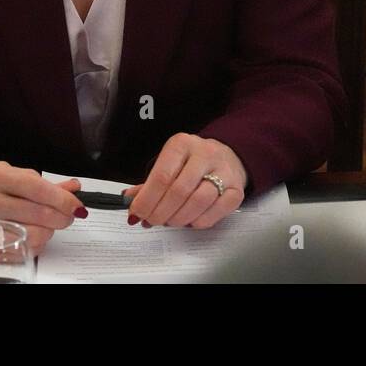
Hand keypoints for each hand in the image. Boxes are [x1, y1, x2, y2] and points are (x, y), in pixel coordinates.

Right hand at [0, 161, 84, 255]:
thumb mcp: (11, 172)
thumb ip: (43, 183)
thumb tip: (73, 188)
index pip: (39, 190)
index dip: (63, 200)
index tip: (76, 206)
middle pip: (38, 215)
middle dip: (61, 218)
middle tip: (68, 216)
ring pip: (30, 236)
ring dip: (48, 232)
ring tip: (49, 225)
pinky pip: (15, 251)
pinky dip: (32, 245)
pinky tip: (34, 235)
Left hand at [123, 133, 247, 228]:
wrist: (227, 157)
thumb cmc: (191, 163)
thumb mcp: (169, 164)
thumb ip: (148, 184)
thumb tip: (128, 200)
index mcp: (182, 144)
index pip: (161, 176)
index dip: (146, 200)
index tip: (137, 213)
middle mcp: (205, 154)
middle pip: (179, 191)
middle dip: (160, 212)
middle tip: (152, 221)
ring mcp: (224, 171)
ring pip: (198, 201)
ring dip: (178, 218)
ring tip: (170, 221)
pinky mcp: (237, 189)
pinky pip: (216, 211)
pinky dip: (198, 221)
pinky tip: (190, 220)